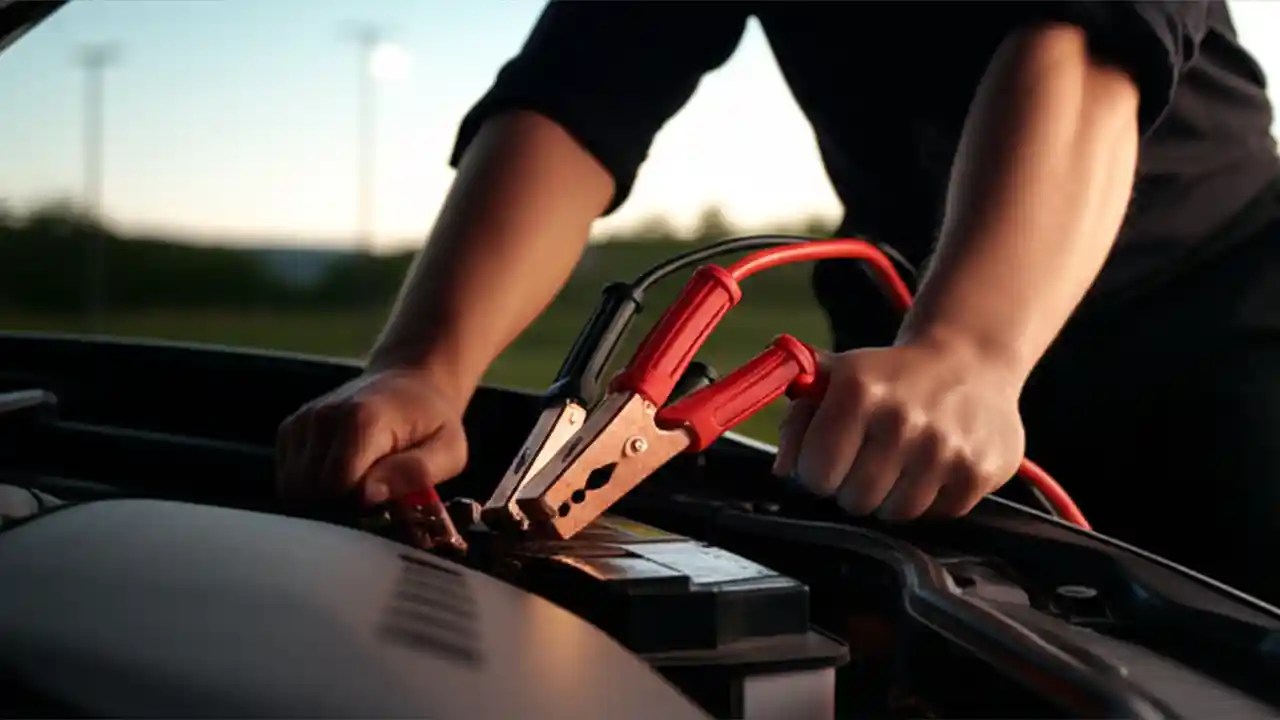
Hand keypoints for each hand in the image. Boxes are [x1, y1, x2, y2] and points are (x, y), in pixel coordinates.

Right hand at [275, 367, 469, 510]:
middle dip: (338, 510)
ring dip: (322, 502)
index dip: (358, 510)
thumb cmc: (433, 422)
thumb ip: (416, 472)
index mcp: (362, 420)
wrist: (410, 381)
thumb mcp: (449, 449)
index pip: (337, 485)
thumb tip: (370, 495)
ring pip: (293, 490)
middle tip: (372, 504)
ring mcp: (301, 423)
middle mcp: (323, 418)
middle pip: (310, 492)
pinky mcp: (289, 430)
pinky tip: (339, 481)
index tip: (383, 509)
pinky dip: (309, 491)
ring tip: (358, 490)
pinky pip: (287, 480)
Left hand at [773, 341, 1025, 520]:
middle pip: (853, 500)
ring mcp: (945, 447)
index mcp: (858, 390)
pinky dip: (931, 498)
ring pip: (894, 513)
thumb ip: (798, 420)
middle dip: (853, 487)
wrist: (970, 359)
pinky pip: (937, 514)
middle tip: (868, 461)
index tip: (829, 458)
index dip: (817, 470)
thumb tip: (783, 469)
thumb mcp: (837, 379)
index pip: (815, 473)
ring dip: (892, 495)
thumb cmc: (890, 377)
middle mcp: (902, 418)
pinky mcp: (980, 469)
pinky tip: (934, 465)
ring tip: (902, 461)